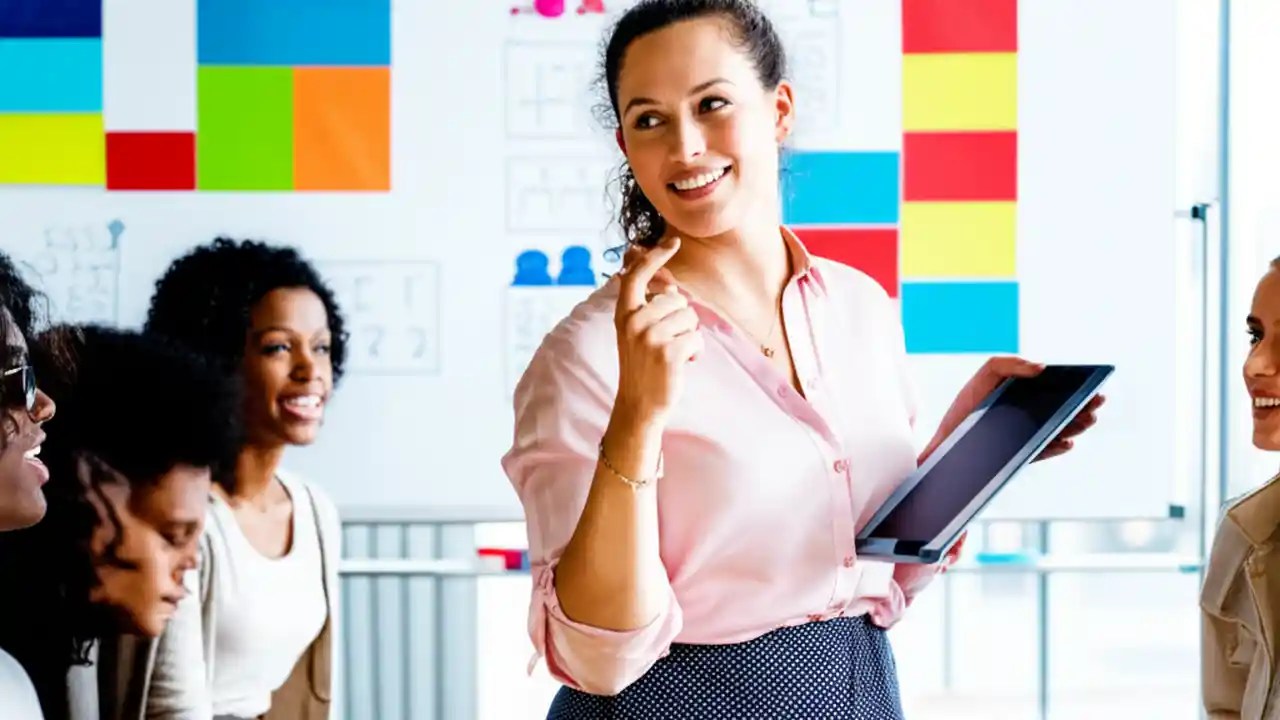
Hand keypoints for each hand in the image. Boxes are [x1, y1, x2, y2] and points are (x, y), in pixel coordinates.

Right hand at [613, 237, 702, 423]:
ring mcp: (650, 337)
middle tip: (667, 343)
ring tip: (673, 355)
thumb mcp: (637, 332)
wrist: (639, 404)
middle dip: (681, 320)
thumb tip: (670, 285)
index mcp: (624, 313)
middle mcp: (634, 321)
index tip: (674, 242)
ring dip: (689, 337)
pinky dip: (696, 353)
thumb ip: (650, 308)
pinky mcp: (668, 353)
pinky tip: (683, 365)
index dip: (656, 256)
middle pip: (677, 300)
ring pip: (690, 318)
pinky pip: (697, 338)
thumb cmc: (643, 365)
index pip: (638, 275)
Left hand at [920, 356, 1105, 463]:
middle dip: (1084, 407)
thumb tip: (1042, 367)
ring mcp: (1030, 439)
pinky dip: (1057, 447)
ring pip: (1060, 432)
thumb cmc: (967, 407)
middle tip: (1096, 401)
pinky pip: (1044, 453)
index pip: (1060, 392)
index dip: (1079, 389)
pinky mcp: (1023, 458)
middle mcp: (1034, 419)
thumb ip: (1010, 364)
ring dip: (1077, 426)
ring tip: (1087, 419)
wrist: (945, 441)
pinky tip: (1066, 440)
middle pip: (1066, 412)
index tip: (1093, 385)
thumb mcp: (986, 376)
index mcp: (1029, 398)